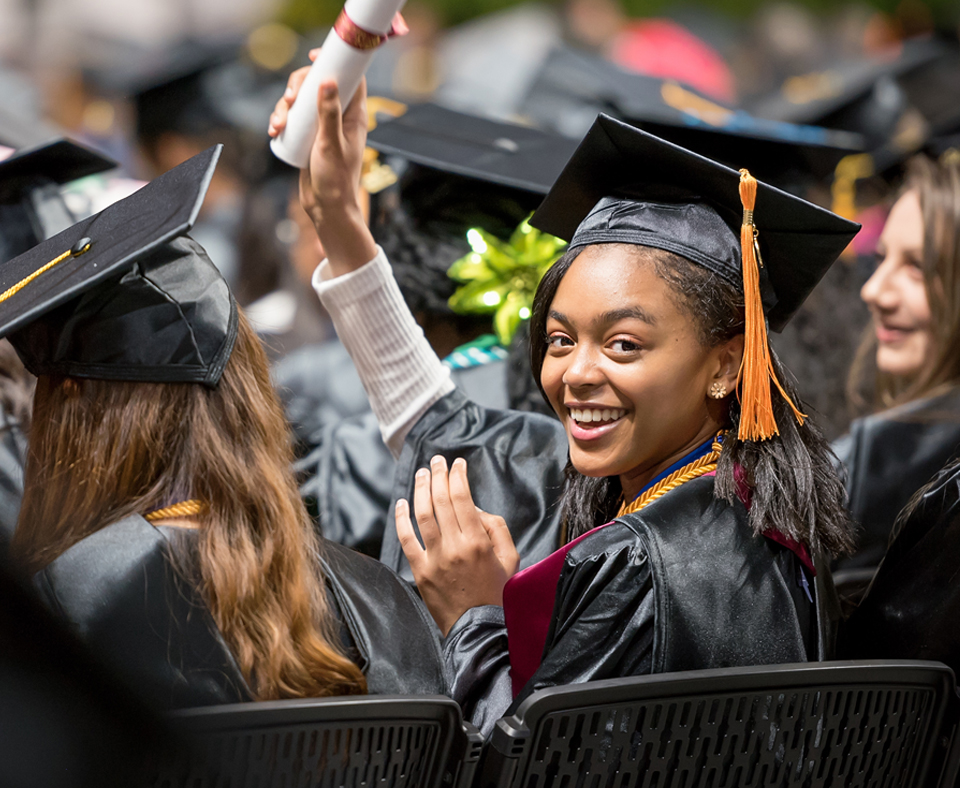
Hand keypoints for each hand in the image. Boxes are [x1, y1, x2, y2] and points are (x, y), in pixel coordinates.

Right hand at [269, 51, 376, 275]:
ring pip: (302, 102)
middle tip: (291, 99)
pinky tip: (274, 131)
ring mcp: (322, 127)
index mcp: (354, 116)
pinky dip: (281, 120)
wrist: (326, 209)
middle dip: (299, 86)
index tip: (315, 57)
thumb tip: (327, 80)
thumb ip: (329, 113)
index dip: (335, 62)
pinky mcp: (308, 137)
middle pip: (319, 84)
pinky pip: (293, 118)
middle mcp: (339, 118)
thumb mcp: (330, 144)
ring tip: (278, 124)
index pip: (351, 78)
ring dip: (285, 106)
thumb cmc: (336, 180)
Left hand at [396, 456, 519, 636]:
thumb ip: (496, 528)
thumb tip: (473, 508)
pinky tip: (402, 503)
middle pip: (441, 501)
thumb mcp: (511, 558)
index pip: (463, 498)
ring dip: (420, 490)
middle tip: (436, 461)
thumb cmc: (498, 592)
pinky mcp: (420, 571)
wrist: (480, 629)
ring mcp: (435, 559)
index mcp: (478, 542)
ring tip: (421, 474)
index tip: (457, 464)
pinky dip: (401, 519)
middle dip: (438, 475)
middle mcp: (455, 547)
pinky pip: (406, 540)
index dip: (458, 476)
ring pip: (422, 515)